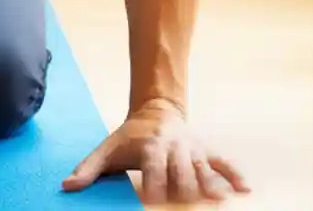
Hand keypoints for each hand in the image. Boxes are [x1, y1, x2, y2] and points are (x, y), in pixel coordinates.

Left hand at [62, 100, 249, 205]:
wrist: (156, 111)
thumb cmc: (129, 137)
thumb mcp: (107, 149)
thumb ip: (89, 169)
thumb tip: (67, 186)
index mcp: (150, 146)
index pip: (154, 168)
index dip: (154, 185)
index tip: (151, 201)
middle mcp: (174, 146)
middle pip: (183, 171)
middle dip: (184, 190)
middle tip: (184, 208)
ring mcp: (193, 148)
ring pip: (204, 169)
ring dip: (210, 186)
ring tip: (218, 203)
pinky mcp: (206, 150)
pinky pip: (224, 162)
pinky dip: (235, 175)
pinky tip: (245, 190)